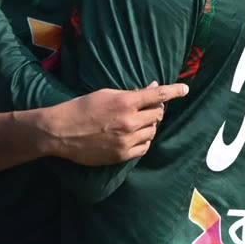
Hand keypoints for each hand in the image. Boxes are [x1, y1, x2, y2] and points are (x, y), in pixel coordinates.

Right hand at [42, 82, 188, 164]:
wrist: (59, 132)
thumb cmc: (79, 108)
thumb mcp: (104, 94)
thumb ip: (129, 93)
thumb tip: (151, 89)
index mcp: (125, 102)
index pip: (158, 94)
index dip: (174, 91)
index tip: (185, 90)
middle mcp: (129, 121)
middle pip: (158, 114)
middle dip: (156, 109)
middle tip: (148, 108)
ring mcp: (126, 140)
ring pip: (152, 131)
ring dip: (149, 125)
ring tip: (136, 122)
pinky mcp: (121, 155)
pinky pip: (144, 148)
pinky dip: (143, 141)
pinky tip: (135, 136)